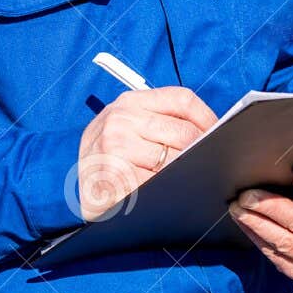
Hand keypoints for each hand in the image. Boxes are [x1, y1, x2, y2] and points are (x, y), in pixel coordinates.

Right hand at [77, 87, 216, 219]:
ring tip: (184, 181)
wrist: (74, 186)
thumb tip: (211, 131)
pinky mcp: (113, 174)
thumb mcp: (129, 128)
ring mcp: (115, 146)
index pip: (182, 99)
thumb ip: (161, 122)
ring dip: (185, 174)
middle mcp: (121, 118)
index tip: (218, 135)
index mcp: (130, 102)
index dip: (207, 118)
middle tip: (205, 166)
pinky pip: (157, 183)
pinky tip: (165, 193)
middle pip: (184, 133)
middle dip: (201, 152)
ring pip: (174, 160)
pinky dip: (167, 190)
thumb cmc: (111, 157)